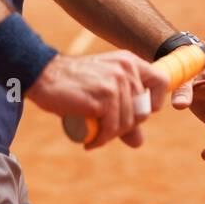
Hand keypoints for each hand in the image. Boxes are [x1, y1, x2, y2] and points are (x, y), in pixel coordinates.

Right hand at [27, 51, 169, 149]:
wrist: (42, 76)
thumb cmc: (73, 84)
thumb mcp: (103, 92)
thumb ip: (123, 113)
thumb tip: (139, 142)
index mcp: (129, 62)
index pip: (161, 81)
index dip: (154, 102)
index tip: (136, 113)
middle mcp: (125, 69)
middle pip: (143, 112)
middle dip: (125, 127)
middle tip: (105, 129)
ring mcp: (115, 83)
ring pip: (127, 123)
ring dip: (111, 136)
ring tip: (95, 135)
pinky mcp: (103, 97)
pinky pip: (111, 129)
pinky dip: (101, 139)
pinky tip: (90, 140)